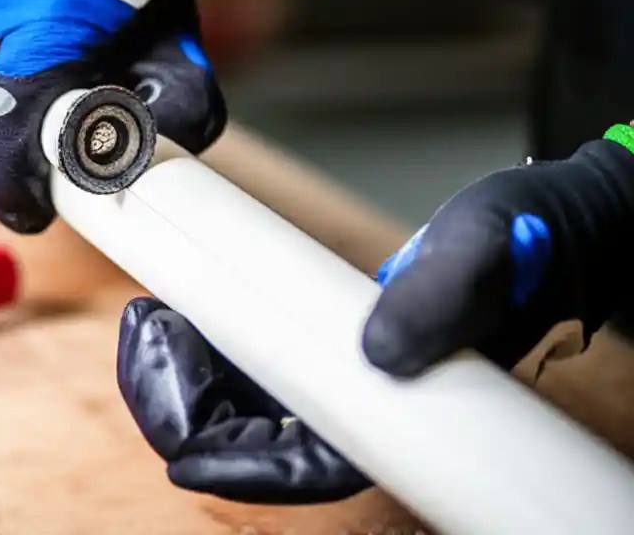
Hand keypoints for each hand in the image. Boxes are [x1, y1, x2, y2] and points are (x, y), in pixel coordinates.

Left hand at [116, 130, 633, 502]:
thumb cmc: (530, 243)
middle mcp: (364, 406)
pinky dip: (208, 342)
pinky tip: (187, 308)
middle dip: (181, 400)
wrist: (544, 225)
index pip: (306, 467)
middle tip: (148, 326)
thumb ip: (443, 297)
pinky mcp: (326, 346)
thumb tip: (378, 351)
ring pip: (238, 404)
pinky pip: (248, 364)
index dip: (234, 466)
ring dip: (183, 369)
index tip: (180, 451)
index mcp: (405, 411)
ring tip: (155, 312)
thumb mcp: (487, 250)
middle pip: (249, 440)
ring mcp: (340, 378)